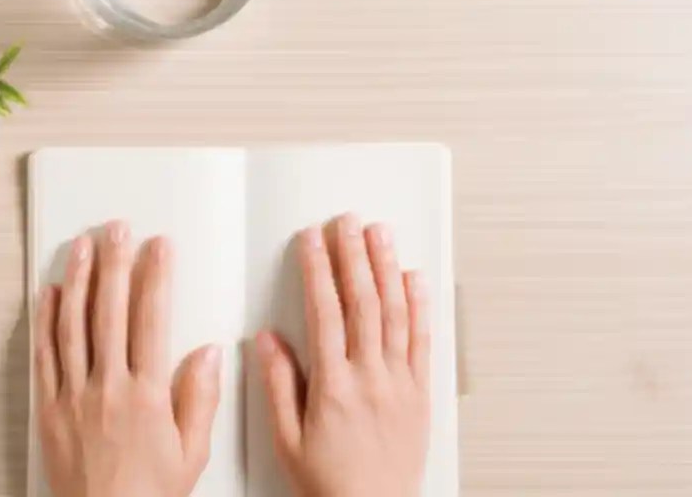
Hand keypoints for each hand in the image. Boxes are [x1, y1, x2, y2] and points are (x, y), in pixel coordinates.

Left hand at [33, 220, 220, 496]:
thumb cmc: (149, 494)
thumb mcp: (192, 451)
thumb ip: (200, 398)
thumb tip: (207, 352)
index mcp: (146, 395)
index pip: (152, 319)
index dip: (156, 277)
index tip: (160, 247)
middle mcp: (107, 388)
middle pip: (110, 311)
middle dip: (115, 264)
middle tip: (118, 229)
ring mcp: (73, 396)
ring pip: (73, 325)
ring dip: (79, 280)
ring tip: (84, 246)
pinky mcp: (49, 409)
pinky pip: (45, 356)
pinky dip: (46, 320)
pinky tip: (51, 294)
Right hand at [254, 213, 430, 496]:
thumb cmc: (329, 485)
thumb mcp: (286, 440)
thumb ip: (278, 386)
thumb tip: (268, 340)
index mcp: (333, 386)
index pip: (324, 312)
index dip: (318, 270)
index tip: (311, 240)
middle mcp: (370, 378)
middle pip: (362, 302)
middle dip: (352, 256)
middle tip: (346, 222)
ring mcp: (400, 382)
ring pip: (395, 312)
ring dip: (386, 267)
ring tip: (379, 234)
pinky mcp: (420, 391)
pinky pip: (423, 339)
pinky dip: (420, 304)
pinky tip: (414, 278)